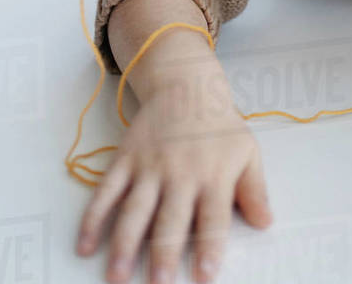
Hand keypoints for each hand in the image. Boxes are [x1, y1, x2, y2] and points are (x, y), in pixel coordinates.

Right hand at [76, 62, 272, 282]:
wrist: (187, 86)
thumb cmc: (220, 126)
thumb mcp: (246, 152)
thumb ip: (255, 190)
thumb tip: (266, 223)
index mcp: (213, 174)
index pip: (213, 217)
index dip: (209, 247)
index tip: (204, 277)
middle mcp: (180, 172)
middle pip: (170, 218)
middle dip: (163, 253)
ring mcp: (149, 166)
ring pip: (135, 209)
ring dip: (124, 244)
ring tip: (116, 276)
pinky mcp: (125, 159)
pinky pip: (106, 191)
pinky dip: (93, 218)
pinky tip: (85, 245)